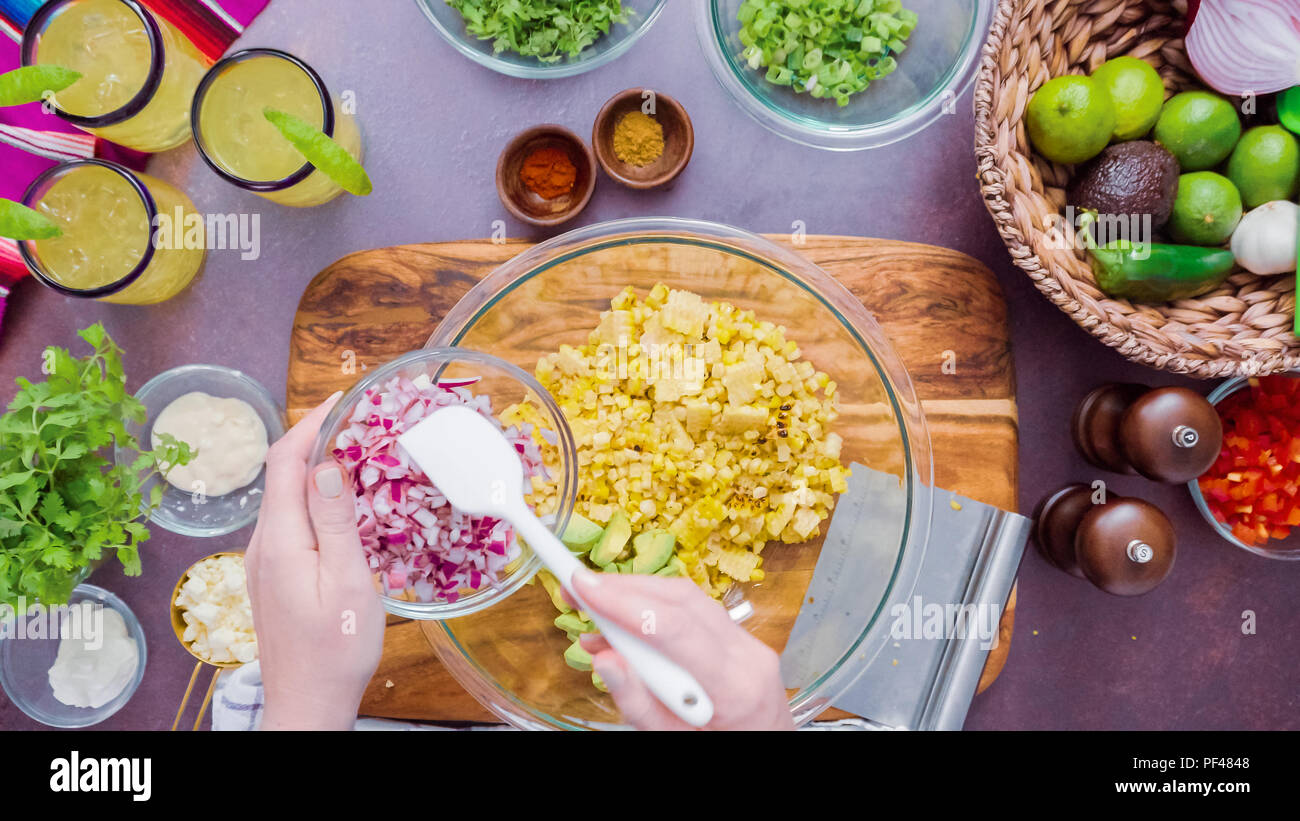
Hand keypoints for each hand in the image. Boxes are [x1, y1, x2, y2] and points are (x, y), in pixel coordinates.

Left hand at [245, 393, 384, 730]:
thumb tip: (327, 464)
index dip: (310, 422)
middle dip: (318, 438)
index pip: (285, 460)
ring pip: (288, 496)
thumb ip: (334, 522)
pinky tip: (345, 502)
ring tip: (360, 452)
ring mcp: (266, 560)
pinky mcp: (276, 574)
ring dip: (318, 468)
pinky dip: (316, 497)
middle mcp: (265, 543)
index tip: (343, 399)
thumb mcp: (348, 583)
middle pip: (284, 473)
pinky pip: (292, 520)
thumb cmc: (335, 651)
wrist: (308, 704)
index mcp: (281, 540)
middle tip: (362, 421)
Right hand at [572, 571, 793, 730]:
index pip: (674, 629)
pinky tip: (621, 623)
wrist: (763, 748)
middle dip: (623, 589)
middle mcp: (748, 656)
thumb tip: (602, 657)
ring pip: (687, 598)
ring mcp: (749, 644)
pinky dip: (654, 607)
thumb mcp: (672, 741)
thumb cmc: (718, 750)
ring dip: (636, 594)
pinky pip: (694, 609)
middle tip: (577, 590)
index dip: (624, 603)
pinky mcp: (740, 638)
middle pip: (680, 601)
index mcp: (734, 689)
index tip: (582, 589)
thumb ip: (637, 703)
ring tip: (591, 606)